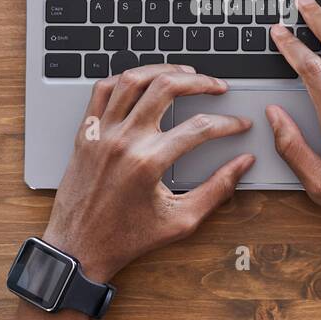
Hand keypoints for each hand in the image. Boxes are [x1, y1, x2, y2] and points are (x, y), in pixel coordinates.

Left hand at [44, 64, 254, 280]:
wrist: (78, 248)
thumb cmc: (127, 238)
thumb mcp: (181, 221)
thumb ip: (217, 190)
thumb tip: (242, 164)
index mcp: (148, 163)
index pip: (200, 127)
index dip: (228, 123)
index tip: (240, 124)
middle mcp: (123, 141)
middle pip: (167, 88)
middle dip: (200, 81)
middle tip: (217, 86)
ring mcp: (101, 133)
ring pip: (133, 80)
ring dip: (163, 70)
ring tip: (185, 73)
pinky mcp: (85, 133)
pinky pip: (102, 91)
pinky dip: (124, 79)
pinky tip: (142, 81)